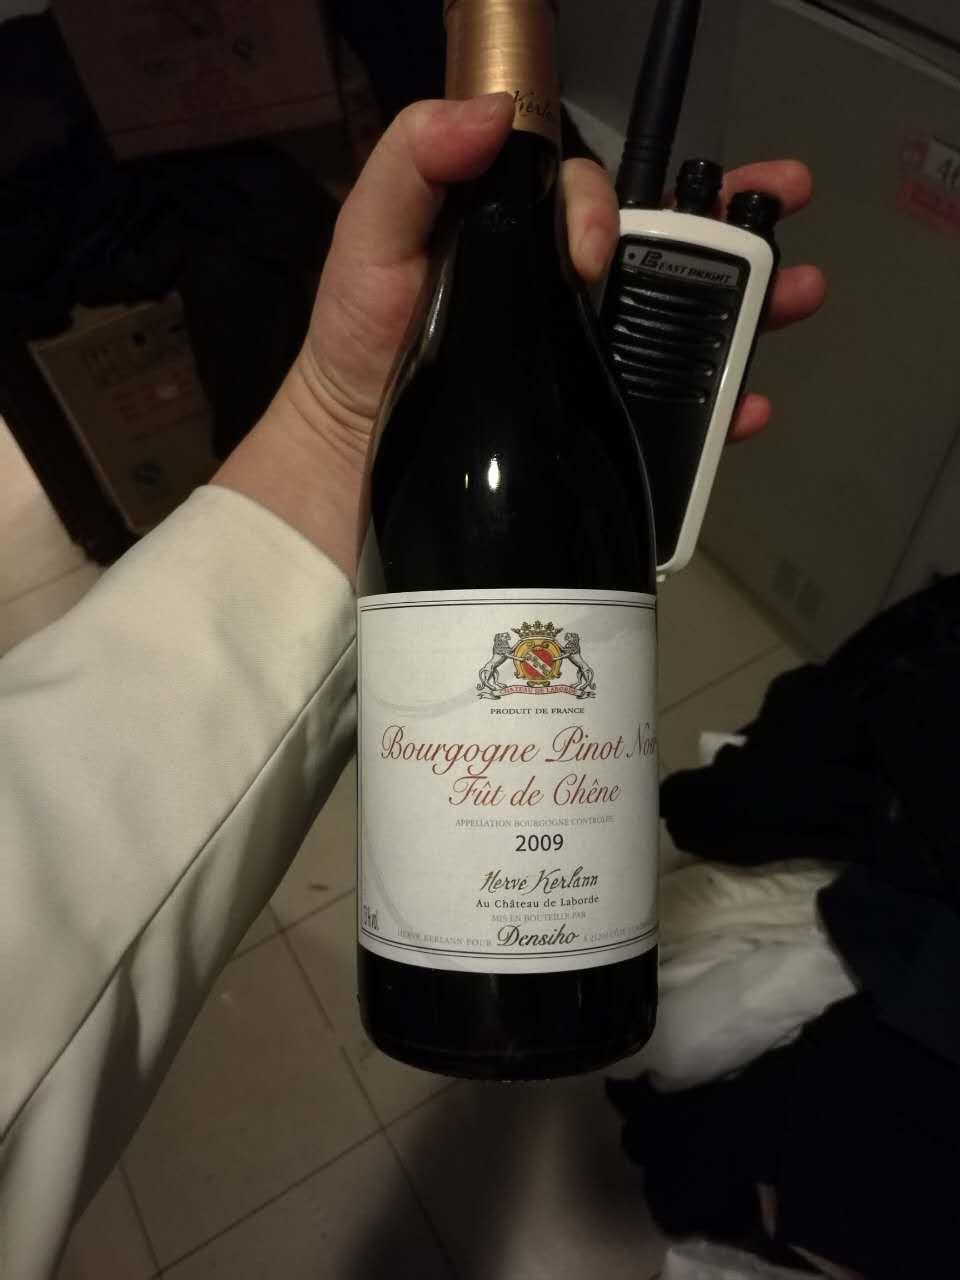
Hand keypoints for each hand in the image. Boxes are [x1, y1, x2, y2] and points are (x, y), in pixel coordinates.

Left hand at [287, 94, 823, 450]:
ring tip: (798, 299)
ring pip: (685, 330)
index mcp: (524, 242)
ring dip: (750, 312)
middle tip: (787, 210)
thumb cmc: (360, 342)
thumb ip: (413, 163)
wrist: (352, 458)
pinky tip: (746, 408)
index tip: (599, 248)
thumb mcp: (372, 237)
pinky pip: (670, 419)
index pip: (593, 204)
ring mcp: (584, 367)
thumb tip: (493, 113)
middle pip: (665, 256)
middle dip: (734, 230)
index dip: (612, 209)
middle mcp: (565, 298)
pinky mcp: (590, 433)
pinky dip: (717, 412)